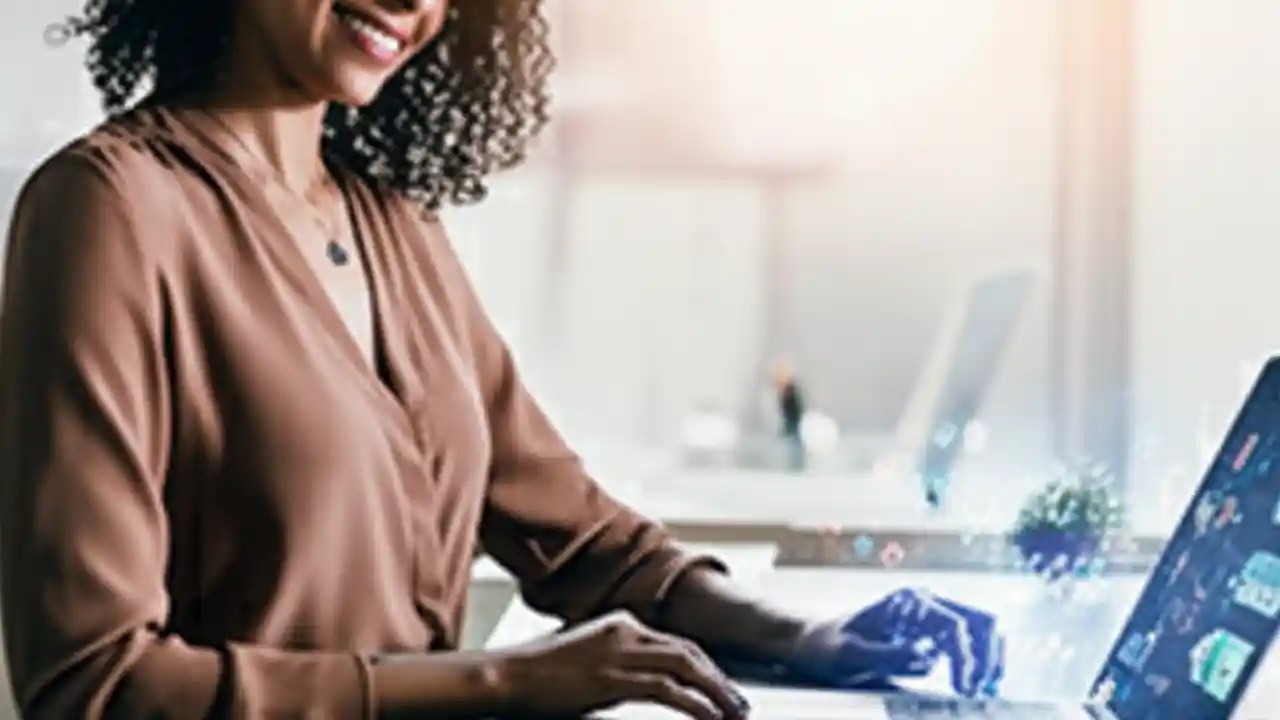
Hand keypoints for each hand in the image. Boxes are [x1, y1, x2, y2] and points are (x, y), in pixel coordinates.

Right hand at [499, 610, 750, 718]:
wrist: (509, 677)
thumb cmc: (542, 677)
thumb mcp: (589, 661)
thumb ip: (621, 667)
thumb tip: (651, 685)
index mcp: (622, 623)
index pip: (677, 643)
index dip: (706, 666)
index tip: (723, 687)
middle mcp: (626, 630)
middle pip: (689, 651)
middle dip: (719, 679)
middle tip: (740, 703)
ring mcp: (621, 651)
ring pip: (686, 665)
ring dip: (716, 691)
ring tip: (734, 713)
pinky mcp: (614, 677)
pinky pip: (668, 689)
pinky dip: (695, 703)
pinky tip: (710, 717)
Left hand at [788, 588, 1004, 696]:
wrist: (813, 643)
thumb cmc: (826, 646)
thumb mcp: (848, 654)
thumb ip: (885, 654)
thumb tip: (928, 656)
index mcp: (907, 602)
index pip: (953, 623)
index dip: (965, 655)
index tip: (964, 687)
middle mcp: (925, 604)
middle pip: (978, 621)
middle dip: (986, 655)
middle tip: (978, 689)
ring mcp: (930, 618)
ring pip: (981, 630)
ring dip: (988, 657)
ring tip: (982, 688)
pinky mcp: (931, 635)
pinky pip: (969, 643)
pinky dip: (980, 662)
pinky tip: (976, 684)